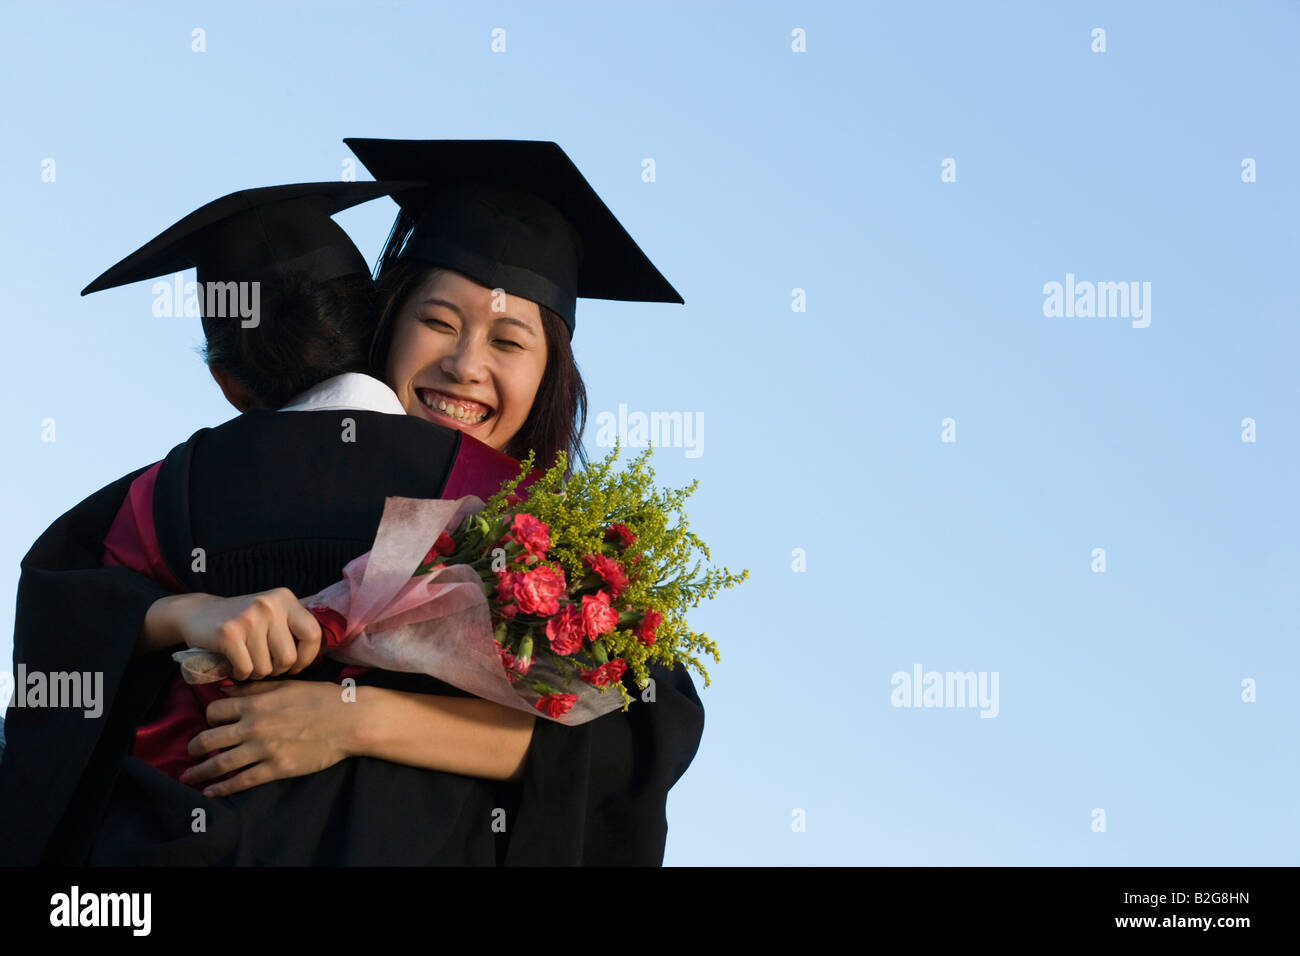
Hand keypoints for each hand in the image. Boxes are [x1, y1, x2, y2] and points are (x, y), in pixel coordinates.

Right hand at [143, 589, 322, 679]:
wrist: (198, 613)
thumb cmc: (243, 621)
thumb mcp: (273, 614)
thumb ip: (295, 627)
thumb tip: (324, 653)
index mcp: (285, 599)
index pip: (313, 634)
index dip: (307, 657)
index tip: (295, 665)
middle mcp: (269, 605)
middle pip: (288, 657)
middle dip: (278, 669)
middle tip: (265, 664)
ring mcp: (248, 617)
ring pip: (266, 667)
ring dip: (256, 673)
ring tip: (247, 661)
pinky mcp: (228, 633)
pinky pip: (246, 670)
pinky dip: (240, 674)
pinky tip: (234, 665)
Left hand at [181, 680, 359, 796]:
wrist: (349, 720)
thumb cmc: (322, 698)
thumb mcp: (287, 685)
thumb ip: (255, 688)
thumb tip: (227, 689)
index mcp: (256, 703)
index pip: (214, 711)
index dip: (208, 717)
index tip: (210, 724)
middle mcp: (253, 726)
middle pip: (208, 738)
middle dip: (194, 747)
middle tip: (190, 752)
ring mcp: (263, 749)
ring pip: (220, 762)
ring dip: (200, 771)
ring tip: (188, 776)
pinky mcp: (276, 768)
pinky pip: (242, 781)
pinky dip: (222, 789)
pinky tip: (211, 793)